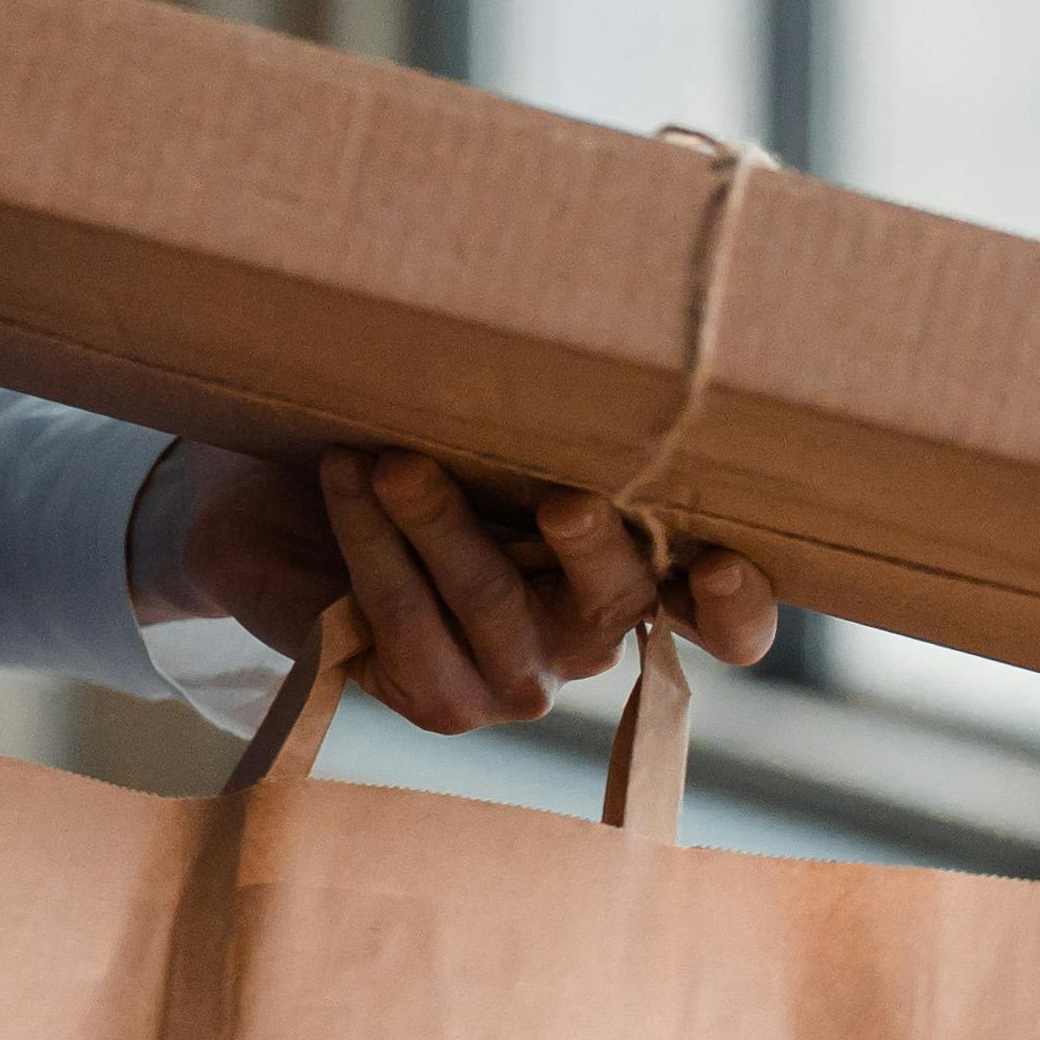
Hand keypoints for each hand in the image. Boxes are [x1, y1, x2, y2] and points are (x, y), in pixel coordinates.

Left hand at [159, 445, 778, 736]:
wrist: (303, 529)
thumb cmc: (437, 462)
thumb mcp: (500, 439)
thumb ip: (551, 425)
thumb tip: (585, 339)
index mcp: (640, 576)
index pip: (728, 621)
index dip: (735, 605)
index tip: (720, 564)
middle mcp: (590, 639)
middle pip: (611, 600)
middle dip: (585, 543)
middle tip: (563, 500)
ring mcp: (518, 681)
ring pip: (488, 598)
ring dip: (434, 518)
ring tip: (390, 460)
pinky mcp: (438, 700)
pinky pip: (403, 615)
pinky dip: (369, 539)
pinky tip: (344, 478)